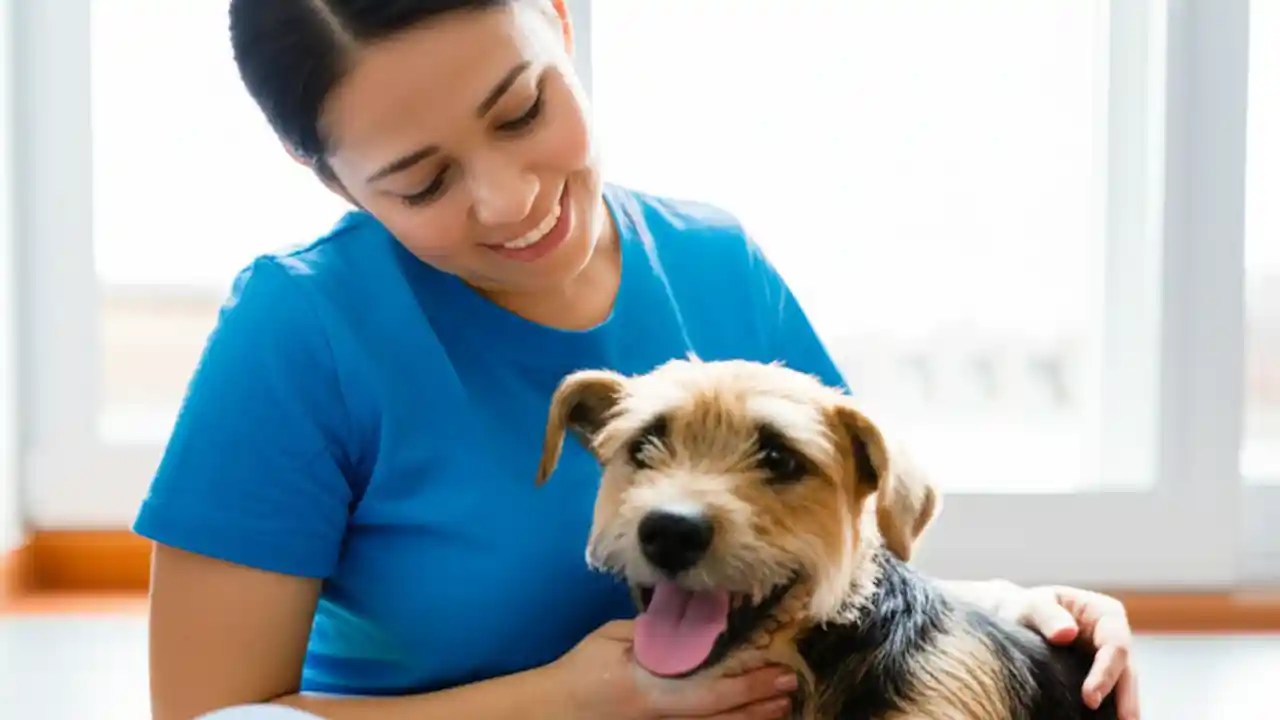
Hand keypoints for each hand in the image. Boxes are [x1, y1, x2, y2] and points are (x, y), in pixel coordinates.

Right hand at [548, 620, 797, 719]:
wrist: (551, 712)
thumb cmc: (579, 672)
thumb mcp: (612, 641)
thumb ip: (651, 634)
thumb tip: (689, 625)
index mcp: (651, 692)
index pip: (711, 691)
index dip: (748, 684)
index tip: (778, 671)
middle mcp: (662, 719)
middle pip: (722, 718)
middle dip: (759, 703)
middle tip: (789, 687)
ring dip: (750, 718)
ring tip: (779, 705)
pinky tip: (743, 717)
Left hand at [998, 584, 1139, 719]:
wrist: (1015, 619)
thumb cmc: (1026, 608)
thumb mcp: (1031, 605)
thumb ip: (1046, 615)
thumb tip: (1066, 633)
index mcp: (1105, 613)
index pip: (1115, 644)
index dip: (1106, 672)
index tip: (1090, 698)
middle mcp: (1114, 636)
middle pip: (1127, 670)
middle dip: (1125, 699)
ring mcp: (1109, 659)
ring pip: (1123, 686)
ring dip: (1124, 708)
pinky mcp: (1100, 676)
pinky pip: (1109, 695)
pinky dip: (1109, 709)